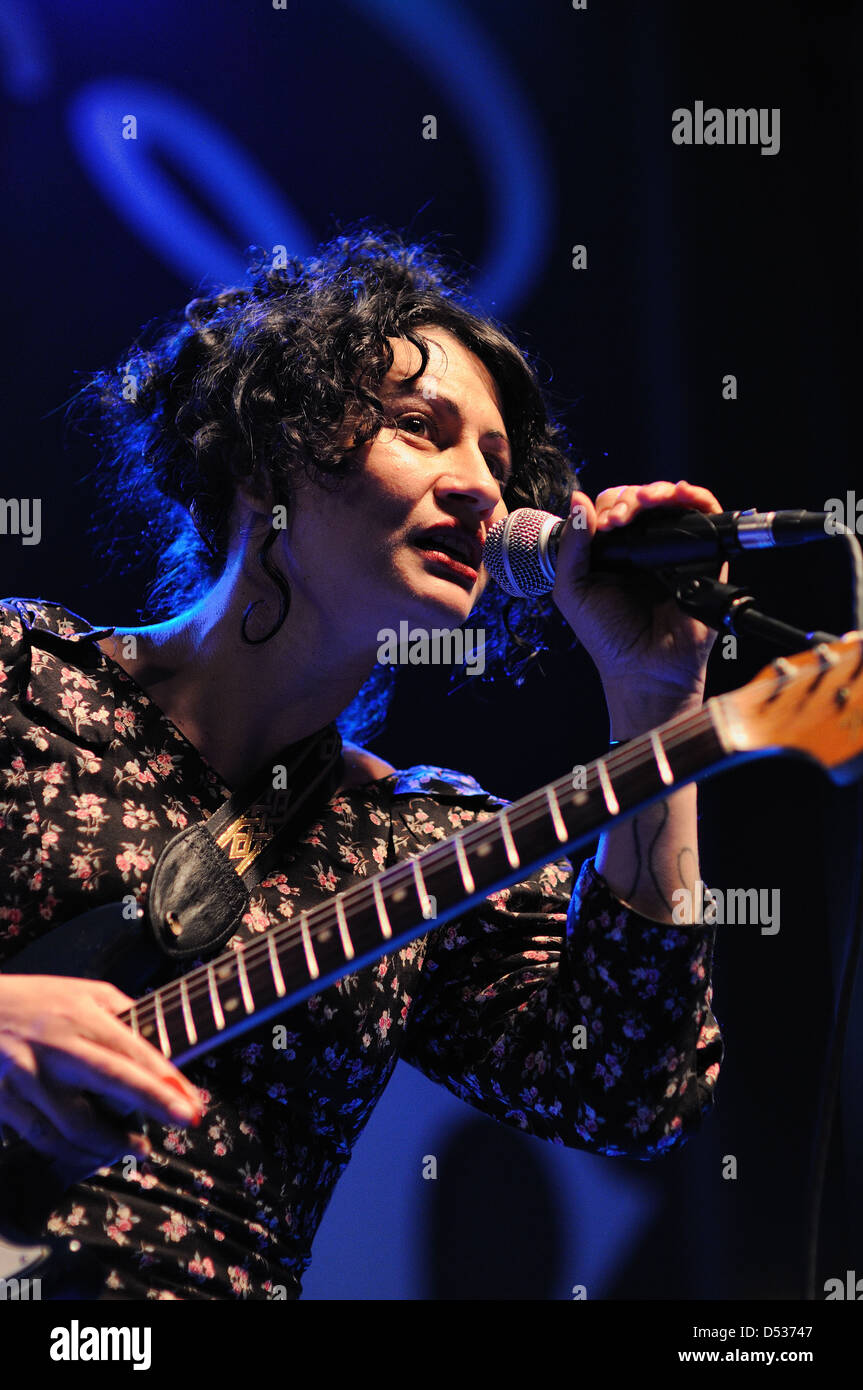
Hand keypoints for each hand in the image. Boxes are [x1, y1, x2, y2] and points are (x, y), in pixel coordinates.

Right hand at [0, 975, 204, 1182]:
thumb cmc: (36, 1001)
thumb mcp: (84, 992)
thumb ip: (122, 1013)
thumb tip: (160, 1035)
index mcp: (80, 1018)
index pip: (130, 1051)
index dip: (163, 1081)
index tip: (190, 1102)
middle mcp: (56, 1049)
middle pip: (109, 1083)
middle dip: (151, 1105)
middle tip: (183, 1122)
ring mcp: (27, 1078)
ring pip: (74, 1127)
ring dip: (112, 1145)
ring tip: (138, 1148)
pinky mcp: (5, 1102)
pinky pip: (42, 1138)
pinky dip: (71, 1152)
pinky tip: (91, 1153)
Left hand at [552, 480, 727, 718]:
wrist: (644, 669)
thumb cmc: (607, 637)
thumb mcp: (572, 588)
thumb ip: (572, 546)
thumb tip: (579, 499)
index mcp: (613, 552)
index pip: (612, 508)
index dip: (608, 506)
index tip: (604, 523)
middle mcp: (644, 548)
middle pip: (641, 499)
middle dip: (630, 499)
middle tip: (620, 519)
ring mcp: (674, 551)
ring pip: (671, 502)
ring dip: (659, 491)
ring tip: (645, 502)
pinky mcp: (704, 557)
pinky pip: (706, 515)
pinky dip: (695, 497)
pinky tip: (678, 495)